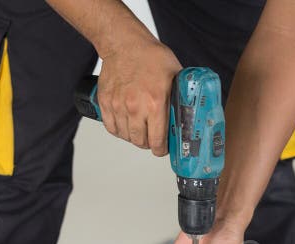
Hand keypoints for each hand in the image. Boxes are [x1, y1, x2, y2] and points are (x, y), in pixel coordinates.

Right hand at [97, 37, 181, 155]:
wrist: (124, 43)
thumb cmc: (150, 56)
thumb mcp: (175, 75)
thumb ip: (180, 96)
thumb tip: (189, 110)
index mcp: (155, 103)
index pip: (157, 140)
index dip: (161, 149)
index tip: (163, 148)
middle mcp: (135, 107)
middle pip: (140, 142)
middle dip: (148, 143)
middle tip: (152, 138)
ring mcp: (117, 105)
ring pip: (125, 136)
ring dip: (134, 137)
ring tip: (140, 130)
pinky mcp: (105, 103)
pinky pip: (111, 128)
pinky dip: (119, 131)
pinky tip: (126, 125)